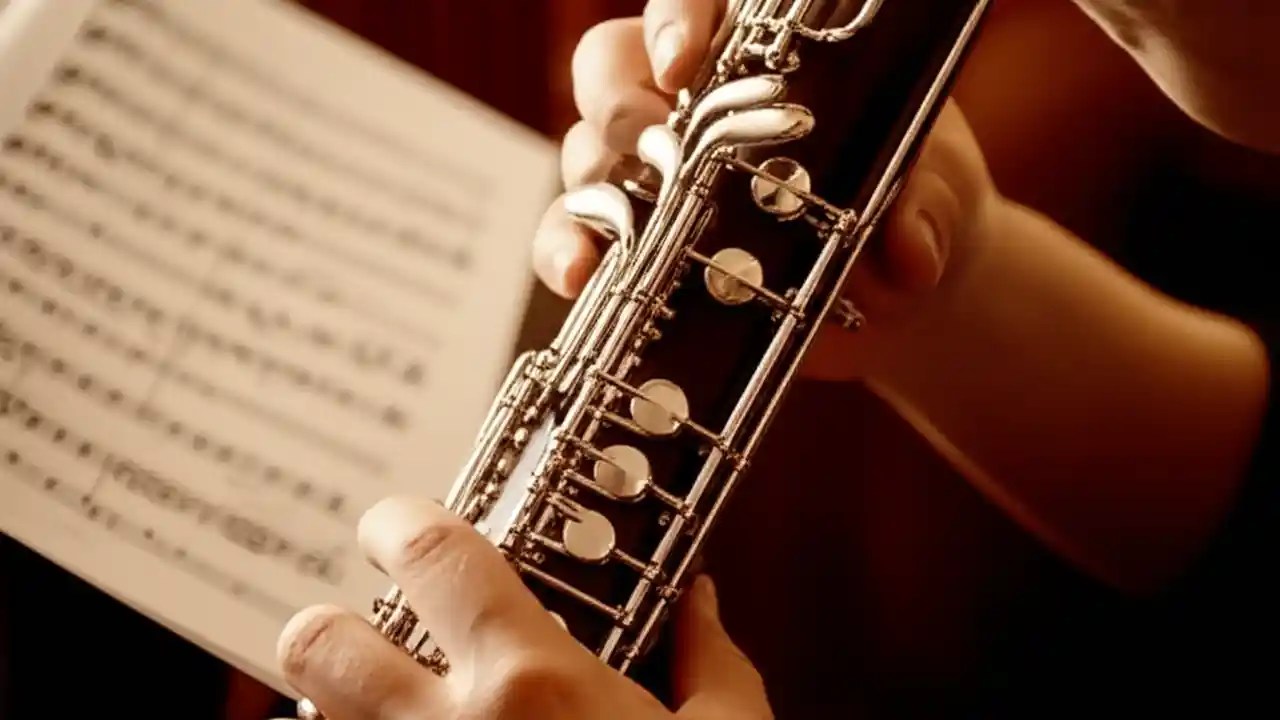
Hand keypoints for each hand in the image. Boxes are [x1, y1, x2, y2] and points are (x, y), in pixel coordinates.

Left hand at [277, 496, 772, 718]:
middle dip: (331, 625)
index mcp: (534, 683)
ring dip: (341, 709)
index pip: (430, 554)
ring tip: (395, 713)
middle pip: (316, 643)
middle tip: (371, 630)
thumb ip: (712, 662)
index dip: (397, 522)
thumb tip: (703, 603)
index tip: (394, 526)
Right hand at [532, 0, 1001, 381]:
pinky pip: (576, 230)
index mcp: (762, 54)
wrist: (895, 291)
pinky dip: (568, 247)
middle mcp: (692, 99)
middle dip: (619, 103)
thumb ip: (924, 207)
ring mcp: (656, 169)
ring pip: (586, 149)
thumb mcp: (935, 193)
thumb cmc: (913, 206)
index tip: (680, 60)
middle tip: (658, 151)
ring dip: (591, 187)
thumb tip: (908, 252)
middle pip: (611, 68)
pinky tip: (578, 272)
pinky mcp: (637, 237)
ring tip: (621, 236)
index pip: (695, 5)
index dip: (673, 19)